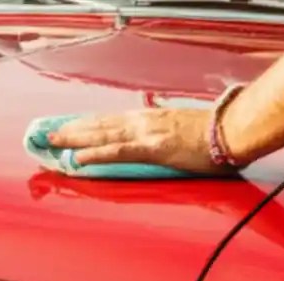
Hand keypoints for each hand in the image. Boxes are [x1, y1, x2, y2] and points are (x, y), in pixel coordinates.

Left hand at [46, 108, 229, 173]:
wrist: (236, 131)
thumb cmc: (216, 134)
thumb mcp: (183, 130)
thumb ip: (165, 133)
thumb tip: (158, 139)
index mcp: (151, 118)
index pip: (111, 120)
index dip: (87, 124)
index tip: (67, 127)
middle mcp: (144, 121)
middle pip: (100, 124)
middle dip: (72, 130)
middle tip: (47, 134)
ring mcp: (147, 133)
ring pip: (102, 134)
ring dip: (75, 139)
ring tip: (52, 143)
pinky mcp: (153, 148)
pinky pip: (118, 152)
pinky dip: (95, 154)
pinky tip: (78, 158)